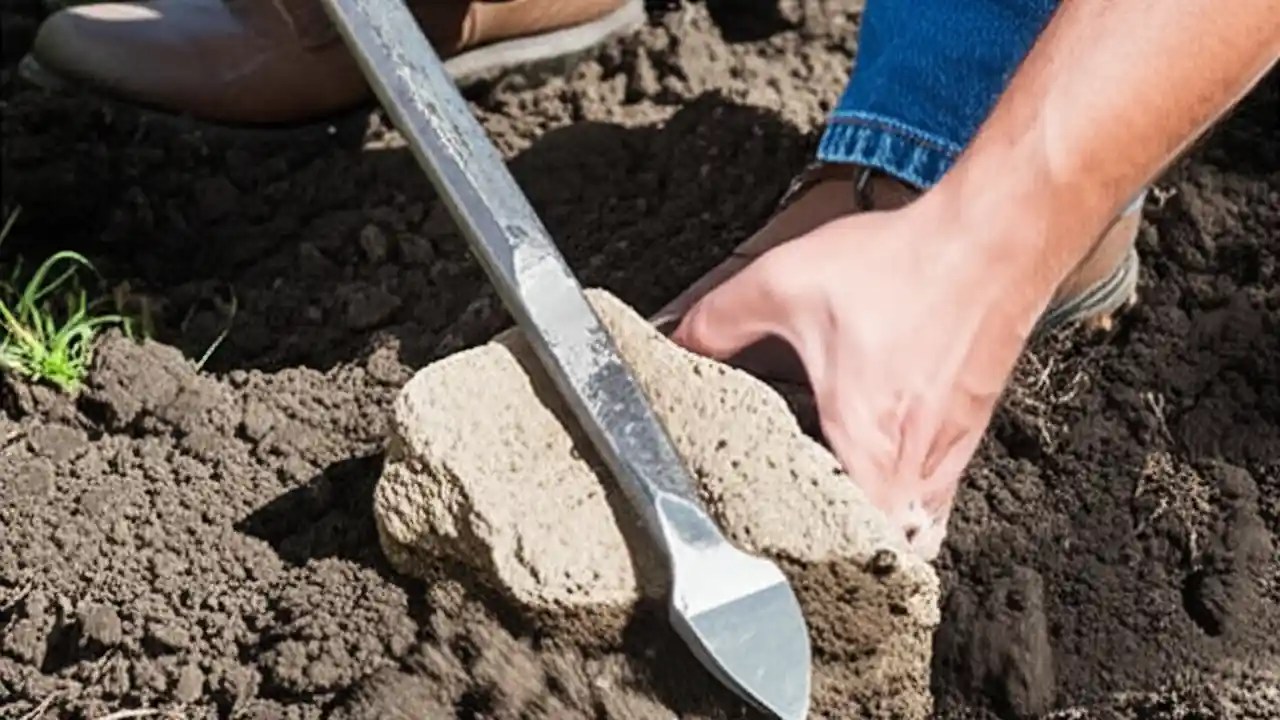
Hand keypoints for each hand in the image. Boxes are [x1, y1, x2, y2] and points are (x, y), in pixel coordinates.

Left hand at [671, 201, 1051, 557]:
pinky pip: (938, 487)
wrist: (994, 237)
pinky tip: (878, 453)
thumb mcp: (784, 284)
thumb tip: (680, 342)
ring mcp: (953, 448)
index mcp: (868, 440)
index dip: (820, 556)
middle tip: (808, 531)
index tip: (786, 547)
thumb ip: (720, 321)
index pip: (856, 546)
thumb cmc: (906, 265)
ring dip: (882, 522)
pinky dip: (909, 490)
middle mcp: (917, 459)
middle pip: (888, 548)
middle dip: (849, 549)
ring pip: (919, 524)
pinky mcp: (972, 425)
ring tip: (839, 501)